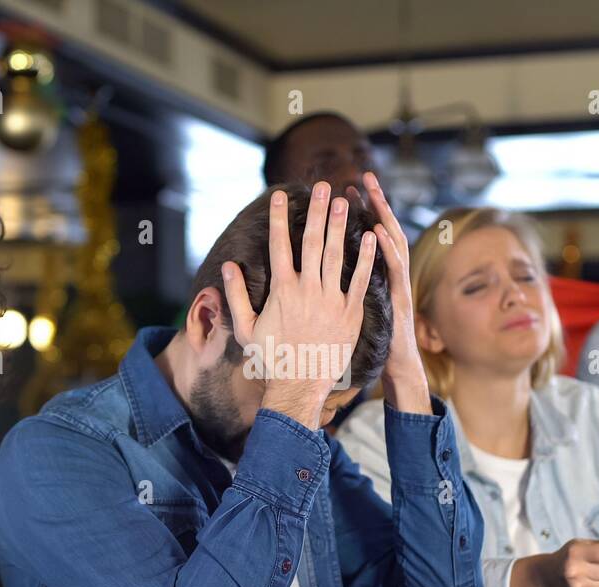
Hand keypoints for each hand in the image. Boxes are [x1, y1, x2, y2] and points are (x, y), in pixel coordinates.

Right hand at [221, 182, 377, 428]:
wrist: (299, 386)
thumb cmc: (271, 358)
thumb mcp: (246, 328)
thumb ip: (235, 296)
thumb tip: (229, 266)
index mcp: (281, 290)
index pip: (279, 245)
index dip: (278, 218)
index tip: (280, 195)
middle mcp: (307, 290)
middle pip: (311, 242)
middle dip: (317, 212)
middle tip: (322, 187)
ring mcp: (330, 300)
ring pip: (336, 255)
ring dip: (340, 226)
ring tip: (345, 202)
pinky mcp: (350, 313)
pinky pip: (360, 280)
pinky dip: (366, 258)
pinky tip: (369, 237)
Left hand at [359, 171, 429, 413]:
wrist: (395, 366)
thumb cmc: (374, 339)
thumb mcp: (359, 309)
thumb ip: (352, 286)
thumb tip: (331, 270)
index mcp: (378, 274)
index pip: (367, 235)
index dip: (359, 212)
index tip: (345, 190)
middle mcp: (390, 274)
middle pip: (383, 229)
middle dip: (375, 202)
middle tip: (363, 175)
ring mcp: (396, 284)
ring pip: (392, 243)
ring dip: (383, 216)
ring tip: (372, 193)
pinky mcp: (397, 299)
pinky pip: (392, 270)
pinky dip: (385, 249)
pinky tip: (377, 231)